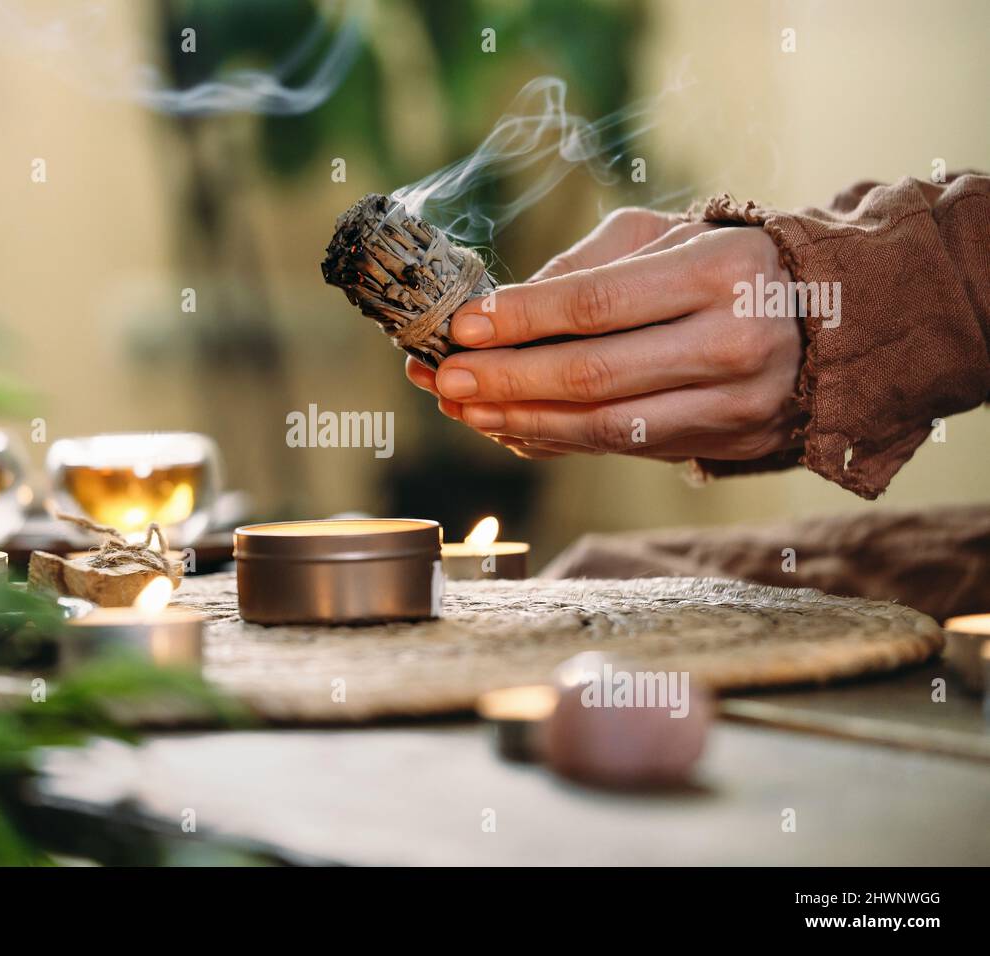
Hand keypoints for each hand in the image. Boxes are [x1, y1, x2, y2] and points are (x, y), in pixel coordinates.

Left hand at [405, 208, 804, 460]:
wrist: (834, 324)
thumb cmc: (730, 265)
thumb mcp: (670, 236)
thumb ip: (589, 263)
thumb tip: (505, 304)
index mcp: (720, 273)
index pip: (599, 304)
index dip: (522, 318)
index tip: (462, 324)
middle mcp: (733, 344)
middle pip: (593, 375)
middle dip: (506, 378)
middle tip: (444, 376)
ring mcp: (732, 406)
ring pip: (604, 427)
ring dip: (520, 419)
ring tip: (462, 406)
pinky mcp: (720, 445)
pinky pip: (620, 450)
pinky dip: (556, 439)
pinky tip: (509, 424)